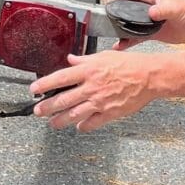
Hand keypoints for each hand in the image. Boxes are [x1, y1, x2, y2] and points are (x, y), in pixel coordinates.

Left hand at [29, 49, 155, 130]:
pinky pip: (92, 123)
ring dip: (60, 120)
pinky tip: (78, 127)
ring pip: (74, 114)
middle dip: (47, 107)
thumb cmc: (130, 64)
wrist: (150, 77)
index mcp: (89, 71)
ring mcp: (100, 102)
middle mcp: (92, 87)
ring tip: (52, 123)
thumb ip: (85, 60)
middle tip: (38, 111)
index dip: (45, 84)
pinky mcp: (110, 113)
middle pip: (63, 99)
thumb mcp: (105, 56)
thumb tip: (71, 60)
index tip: (34, 89)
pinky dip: (83, 127)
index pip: (61, 78)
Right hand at [98, 0, 184, 49]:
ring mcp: (148, 20)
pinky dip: (127, 42)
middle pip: (124, 8)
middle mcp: (147, 7)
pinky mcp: (152, 32)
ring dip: (118, 30)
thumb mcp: (175, 8)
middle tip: (99, 16)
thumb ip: (163, 9)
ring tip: (107, 35)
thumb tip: (151, 12)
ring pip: (128, 24)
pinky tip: (119, 48)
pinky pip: (135, 37)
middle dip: (111, 11)